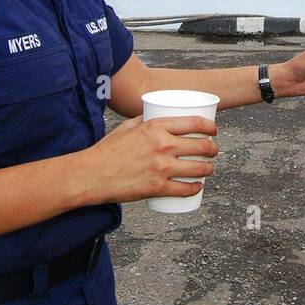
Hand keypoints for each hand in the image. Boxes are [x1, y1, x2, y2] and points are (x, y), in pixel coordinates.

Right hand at [82, 115, 217, 204]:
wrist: (91, 175)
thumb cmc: (107, 150)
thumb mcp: (127, 127)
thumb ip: (144, 120)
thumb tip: (157, 115)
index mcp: (155, 127)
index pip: (194, 123)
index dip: (210, 127)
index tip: (213, 130)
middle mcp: (162, 145)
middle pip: (202, 146)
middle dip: (213, 149)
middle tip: (212, 151)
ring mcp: (161, 168)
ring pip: (199, 168)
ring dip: (209, 169)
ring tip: (208, 168)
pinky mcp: (157, 187)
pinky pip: (185, 189)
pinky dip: (195, 188)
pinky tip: (197, 187)